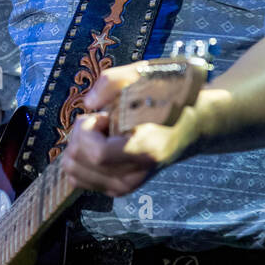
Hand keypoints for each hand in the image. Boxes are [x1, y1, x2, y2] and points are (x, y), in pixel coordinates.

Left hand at [59, 65, 202, 196]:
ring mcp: (125, 186)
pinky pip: (78, 179)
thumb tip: (88, 103)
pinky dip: (81, 159)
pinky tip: (102, 145)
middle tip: (104, 121)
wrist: (192, 126)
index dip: (88, 130)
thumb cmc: (168, 98)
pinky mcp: (117, 189)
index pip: (98, 154)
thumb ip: (112, 81)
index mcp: (146, 150)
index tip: (103, 115)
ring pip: (73, 173)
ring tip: (104, 134)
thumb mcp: (144, 75)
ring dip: (80, 147)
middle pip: (77, 164)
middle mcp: (135, 175)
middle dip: (80, 135)